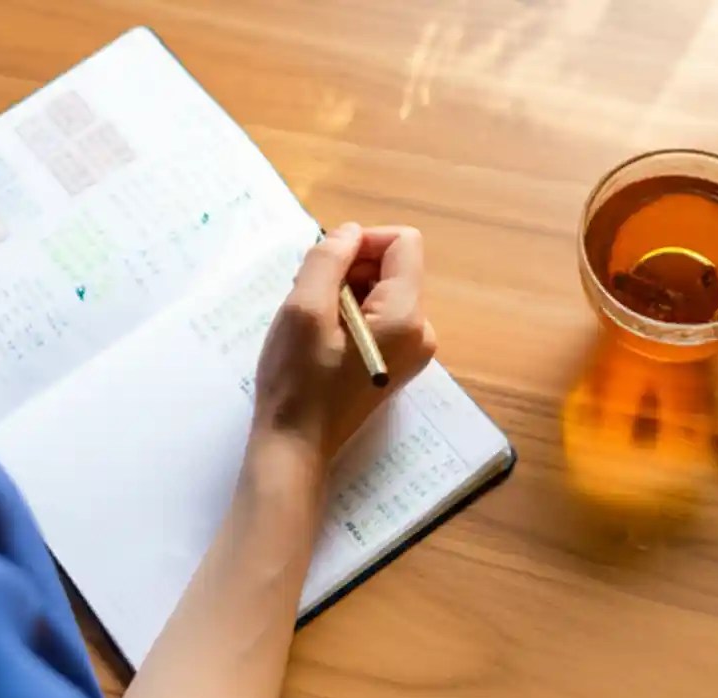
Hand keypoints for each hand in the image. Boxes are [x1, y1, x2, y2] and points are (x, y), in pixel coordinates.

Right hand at [253, 222, 435, 459]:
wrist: (296, 444)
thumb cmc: (298, 381)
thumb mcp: (304, 309)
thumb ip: (329, 260)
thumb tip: (349, 233)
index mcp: (407, 317)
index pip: (403, 243)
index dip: (361, 242)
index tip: (325, 267)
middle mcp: (421, 331)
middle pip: (392, 267)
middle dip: (350, 270)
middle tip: (310, 300)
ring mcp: (411, 350)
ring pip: (381, 291)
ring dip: (344, 293)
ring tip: (313, 324)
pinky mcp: (395, 362)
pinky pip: (377, 316)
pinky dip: (348, 315)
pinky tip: (321, 339)